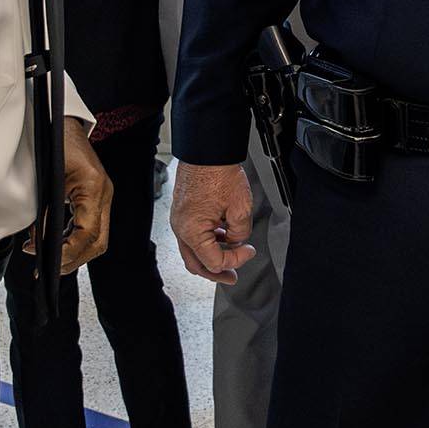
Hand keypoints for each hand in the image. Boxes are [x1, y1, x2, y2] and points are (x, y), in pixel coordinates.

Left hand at [58, 117, 111, 272]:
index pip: (88, 234)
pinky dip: (76, 240)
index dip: (69, 253)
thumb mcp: (48, 180)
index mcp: (94, 188)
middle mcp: (104, 193)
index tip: (49, 263)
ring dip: (76, 253)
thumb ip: (46, 213)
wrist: (63, 123)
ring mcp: (103, 195)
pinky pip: (92, 226)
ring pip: (98, 238)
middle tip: (50, 269)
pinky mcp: (97, 196)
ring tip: (51, 260)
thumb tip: (38, 242)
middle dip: (75, 259)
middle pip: (99, 242)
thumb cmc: (56, 143)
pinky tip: (59, 243)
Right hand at [169, 161, 255, 283]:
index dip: (236, 260)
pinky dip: (207, 241)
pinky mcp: (182, 212)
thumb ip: (240, 232)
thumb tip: (237, 241)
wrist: (207, 150)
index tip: (249, 251)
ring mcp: (179, 220)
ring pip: (193, 251)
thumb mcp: (240, 207)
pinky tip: (223, 236)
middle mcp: (181, 228)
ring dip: (212, 256)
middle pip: (196, 264)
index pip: (214, 261)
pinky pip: (192, 236)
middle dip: (217, 273)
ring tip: (231, 253)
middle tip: (232, 276)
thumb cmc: (218, 173)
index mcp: (192, 232)